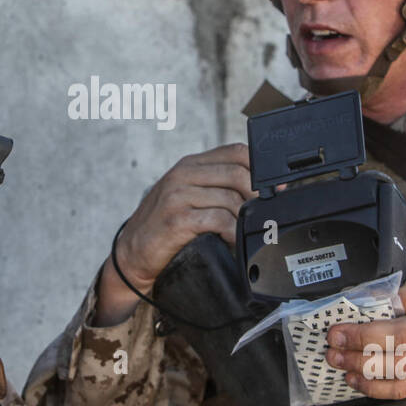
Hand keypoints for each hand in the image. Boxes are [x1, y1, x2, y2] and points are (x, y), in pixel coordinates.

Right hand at [97, 143, 252, 324]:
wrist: (131, 254)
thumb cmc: (163, 227)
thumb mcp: (187, 198)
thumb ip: (216, 187)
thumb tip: (261, 191)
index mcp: (189, 165)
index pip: (236, 151)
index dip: (260, 168)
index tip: (274, 188)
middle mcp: (183, 174)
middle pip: (238, 174)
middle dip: (257, 197)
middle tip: (262, 216)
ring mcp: (178, 195)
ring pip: (231, 199)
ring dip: (243, 220)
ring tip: (243, 234)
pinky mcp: (177, 219)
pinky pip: (218, 220)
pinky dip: (231, 233)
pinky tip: (230, 241)